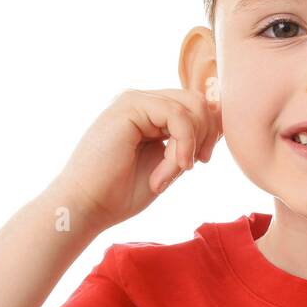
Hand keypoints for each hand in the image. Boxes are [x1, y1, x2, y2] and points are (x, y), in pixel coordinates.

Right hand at [49, 88, 222, 232]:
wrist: (86, 206)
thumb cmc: (121, 193)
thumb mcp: (170, 164)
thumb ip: (189, 143)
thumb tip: (220, 124)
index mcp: (151, 113)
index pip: (196, 105)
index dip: (210, 131)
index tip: (203, 161)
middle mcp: (143, 101)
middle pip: (197, 101)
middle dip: (206, 135)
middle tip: (191, 167)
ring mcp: (135, 100)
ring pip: (191, 107)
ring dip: (189, 147)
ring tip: (170, 174)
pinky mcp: (129, 105)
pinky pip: (177, 116)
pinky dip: (180, 147)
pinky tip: (166, 172)